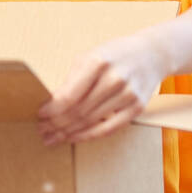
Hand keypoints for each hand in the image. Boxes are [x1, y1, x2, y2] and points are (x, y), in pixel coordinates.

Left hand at [36, 31, 167, 145]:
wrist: (151, 54)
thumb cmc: (115, 55)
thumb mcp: (90, 56)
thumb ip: (73, 79)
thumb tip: (52, 103)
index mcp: (98, 62)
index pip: (70, 95)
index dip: (52, 109)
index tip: (40, 115)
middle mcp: (114, 79)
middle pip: (79, 111)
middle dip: (57, 124)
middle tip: (43, 130)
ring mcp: (128, 95)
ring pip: (91, 122)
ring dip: (69, 132)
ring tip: (54, 137)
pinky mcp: (137, 108)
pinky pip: (109, 129)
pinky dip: (88, 135)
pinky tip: (74, 138)